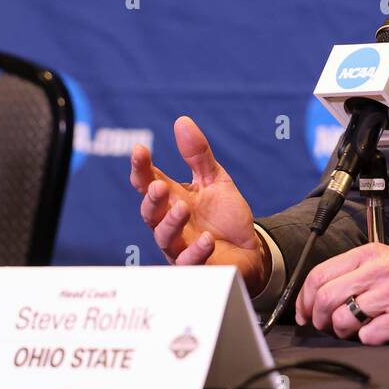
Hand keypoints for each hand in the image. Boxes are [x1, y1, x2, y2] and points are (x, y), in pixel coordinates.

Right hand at [130, 116, 268, 293]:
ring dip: (171, 223)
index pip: (148, 183)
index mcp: (172, 199)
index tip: (139, 150)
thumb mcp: (214, 180)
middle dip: (152, 199)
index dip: (141, 168)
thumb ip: (198, 155)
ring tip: (183, 208)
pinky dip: (196, 251)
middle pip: (150, 213)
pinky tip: (207, 239)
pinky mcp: (196, 268)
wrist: (249, 249)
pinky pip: (190, 263)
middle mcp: (170, 224)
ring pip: (164, 238)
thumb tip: (182, 121)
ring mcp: (180, 247)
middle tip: (159, 186)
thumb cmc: (225, 215)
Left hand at [295, 242, 388, 343]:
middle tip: (326, 327)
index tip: (304, 313)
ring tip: (356, 330)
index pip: (320, 274)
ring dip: (343, 332)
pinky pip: (367, 337)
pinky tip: (380, 332)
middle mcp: (379, 271)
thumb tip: (315, 297)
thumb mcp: (387, 261)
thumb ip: (353, 272)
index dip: (304, 299)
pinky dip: (368, 340)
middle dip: (318, 319)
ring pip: (342, 320)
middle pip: (326, 298)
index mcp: (370, 254)